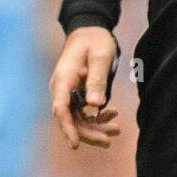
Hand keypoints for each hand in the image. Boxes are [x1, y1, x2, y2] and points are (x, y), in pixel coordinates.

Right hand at [49, 26, 121, 150]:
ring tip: (116, 129)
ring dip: (95, 127)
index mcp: (64, 79)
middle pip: (70, 119)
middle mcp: (61, 88)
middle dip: (89, 132)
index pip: (60, 109)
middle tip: (110, 139)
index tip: (75, 145)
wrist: (90, 30)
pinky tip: (112, 114)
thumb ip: (97, 80)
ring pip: (77, 118)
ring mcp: (67, 92)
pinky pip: (82, 112)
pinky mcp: (75, 94)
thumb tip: (95, 105)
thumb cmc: (95, 41)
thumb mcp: (100, 56)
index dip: (67, 128)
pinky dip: (96, 117)